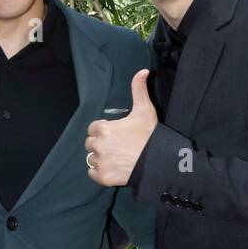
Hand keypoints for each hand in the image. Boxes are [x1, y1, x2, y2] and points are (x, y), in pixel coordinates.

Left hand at [85, 70, 157, 186]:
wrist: (158, 162)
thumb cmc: (150, 135)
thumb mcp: (145, 110)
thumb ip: (139, 89)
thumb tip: (142, 71)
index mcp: (103, 129)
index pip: (93, 128)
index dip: (103, 130)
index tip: (115, 133)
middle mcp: (98, 145)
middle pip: (90, 143)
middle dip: (100, 144)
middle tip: (117, 146)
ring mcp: (100, 162)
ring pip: (91, 158)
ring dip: (100, 158)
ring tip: (116, 157)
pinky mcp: (103, 177)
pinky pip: (92, 173)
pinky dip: (99, 172)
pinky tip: (113, 168)